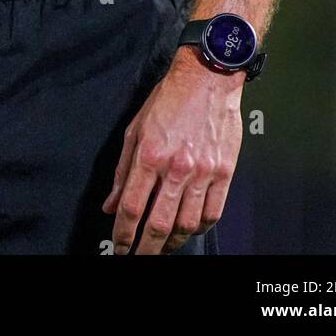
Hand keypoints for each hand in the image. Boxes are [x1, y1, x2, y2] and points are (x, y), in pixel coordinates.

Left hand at [102, 46, 243, 253]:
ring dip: (172, 242)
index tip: (120, 246)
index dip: (123, 233)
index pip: (132, 207)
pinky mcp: (224, 172)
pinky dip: (200, 228)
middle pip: (158, 224)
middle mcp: (177, 167)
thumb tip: (111, 203)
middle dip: (145, 249)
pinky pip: (213, 212)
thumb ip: (123, 170)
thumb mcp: (135, 129)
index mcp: (150, 154)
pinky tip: (190, 229)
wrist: (208, 78)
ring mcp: (203, 172)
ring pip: (186, 224)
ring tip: (162, 246)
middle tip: (138, 257)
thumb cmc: (170, 98)